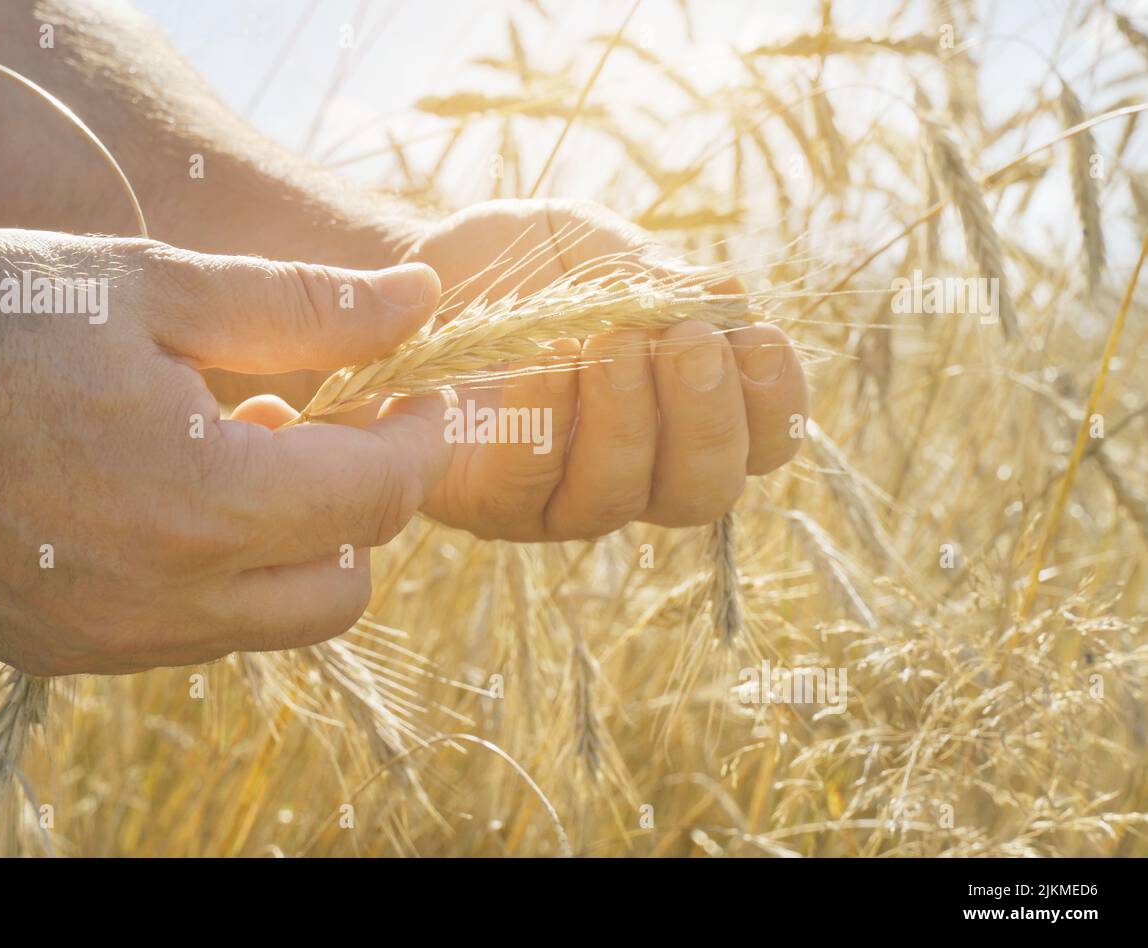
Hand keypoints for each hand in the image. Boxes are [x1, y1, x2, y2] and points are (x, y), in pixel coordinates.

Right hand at [0, 230, 449, 673]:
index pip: (381, 495)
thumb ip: (305, 306)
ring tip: (237, 452)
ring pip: (278, 618)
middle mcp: (169, 596)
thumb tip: (420, 298)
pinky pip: (199, 633)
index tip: (423, 389)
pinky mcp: (71, 652)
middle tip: (327, 424)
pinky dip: (224, 574)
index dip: (423, 436)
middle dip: (365, 500)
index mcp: (203, 500)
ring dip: (295, 543)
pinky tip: (175, 499)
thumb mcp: (155, 287)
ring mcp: (117, 639)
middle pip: (348, 581)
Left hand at [403, 199, 809, 539]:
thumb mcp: (597, 251)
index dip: (774, 403)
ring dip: (627, 419)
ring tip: (612, 343)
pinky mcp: (485, 501)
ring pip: (619, 496)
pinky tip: (545, 367)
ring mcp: (559, 498)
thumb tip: (730, 302)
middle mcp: (633, 471)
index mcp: (681, 415)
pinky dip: (547, 423)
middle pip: (702, 490)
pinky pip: (528, 485)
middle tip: (687, 342)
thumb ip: (658, 280)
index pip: (759, 442)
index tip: (758, 338)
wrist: (417, 269)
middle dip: (706, 417)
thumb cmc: (523, 264)